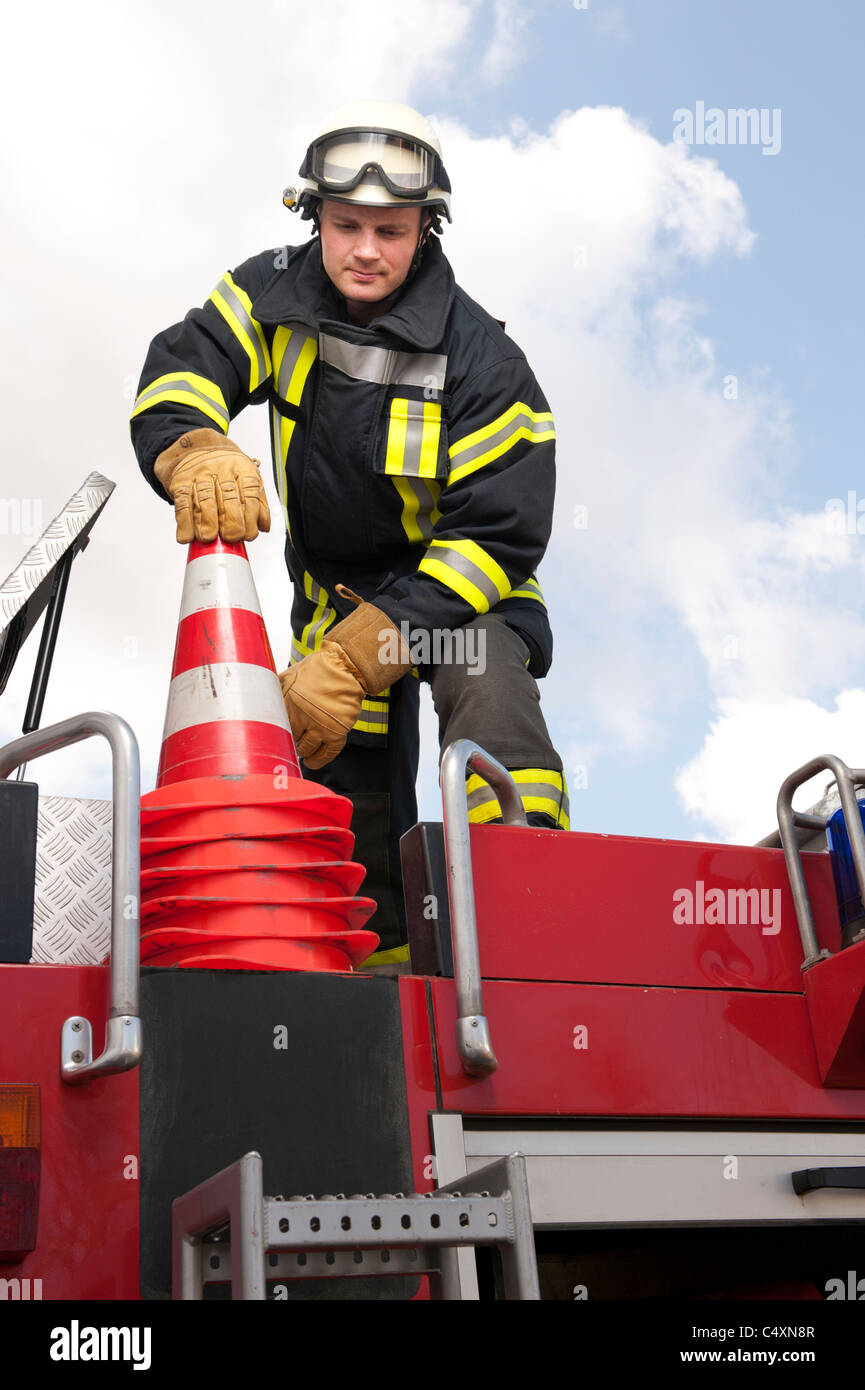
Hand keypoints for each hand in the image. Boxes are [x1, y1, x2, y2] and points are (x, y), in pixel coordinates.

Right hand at [154, 428, 270, 543]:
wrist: (197, 452)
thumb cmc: (226, 472)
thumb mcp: (247, 480)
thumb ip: (258, 503)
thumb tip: (263, 527)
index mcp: (242, 468)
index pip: (250, 493)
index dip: (251, 517)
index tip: (249, 535)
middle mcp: (221, 468)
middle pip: (228, 496)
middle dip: (231, 521)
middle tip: (230, 537)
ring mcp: (199, 474)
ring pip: (204, 500)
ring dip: (207, 522)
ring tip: (209, 537)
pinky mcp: (180, 482)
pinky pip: (182, 504)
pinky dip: (185, 523)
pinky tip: (188, 536)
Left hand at [278, 643, 364, 768]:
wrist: (344, 667)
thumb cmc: (317, 669)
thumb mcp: (289, 675)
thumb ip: (275, 690)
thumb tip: (258, 697)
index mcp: (287, 701)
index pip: (275, 726)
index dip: (275, 733)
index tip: (273, 737)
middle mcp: (302, 716)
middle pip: (290, 739)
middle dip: (289, 741)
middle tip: (289, 742)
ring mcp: (320, 726)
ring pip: (306, 748)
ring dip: (303, 751)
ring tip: (301, 751)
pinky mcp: (337, 732)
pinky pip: (327, 753)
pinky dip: (319, 760)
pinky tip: (312, 762)